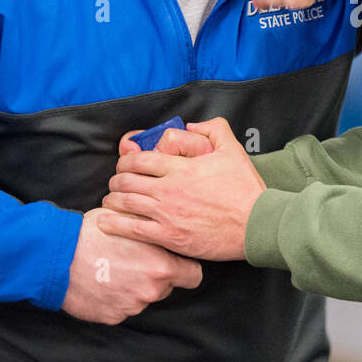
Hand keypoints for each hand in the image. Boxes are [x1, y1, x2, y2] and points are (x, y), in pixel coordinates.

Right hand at [60, 208, 203, 324]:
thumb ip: (155, 227)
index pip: (193, 275)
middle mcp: (151, 290)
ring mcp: (132, 306)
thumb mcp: (131, 219)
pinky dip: (116, 298)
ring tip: (114, 269)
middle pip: (166, 286)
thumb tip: (170, 223)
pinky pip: (122, 308)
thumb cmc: (93, 233)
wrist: (57, 258)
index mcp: (162, 266)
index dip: (186, 268)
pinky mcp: (113, 317)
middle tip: (134, 261)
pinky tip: (102, 283)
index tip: (176, 263)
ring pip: (144, 298)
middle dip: (156, 276)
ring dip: (135, 287)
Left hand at [101, 117, 263, 260]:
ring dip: (112, 200)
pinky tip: (105, 222)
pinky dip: (114, 224)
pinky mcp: (169, 237)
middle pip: (128, 181)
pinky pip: (133, 229)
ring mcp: (167, 214)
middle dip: (116, 180)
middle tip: (116, 183)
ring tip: (110, 200)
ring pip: (126, 203)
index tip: (125, 164)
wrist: (255, 224)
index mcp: (181, 167)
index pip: (140, 159)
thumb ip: (213, 129)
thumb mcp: (233, 150)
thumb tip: (192, 125)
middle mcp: (169, 189)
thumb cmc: (245, 189)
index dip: (126, 160)